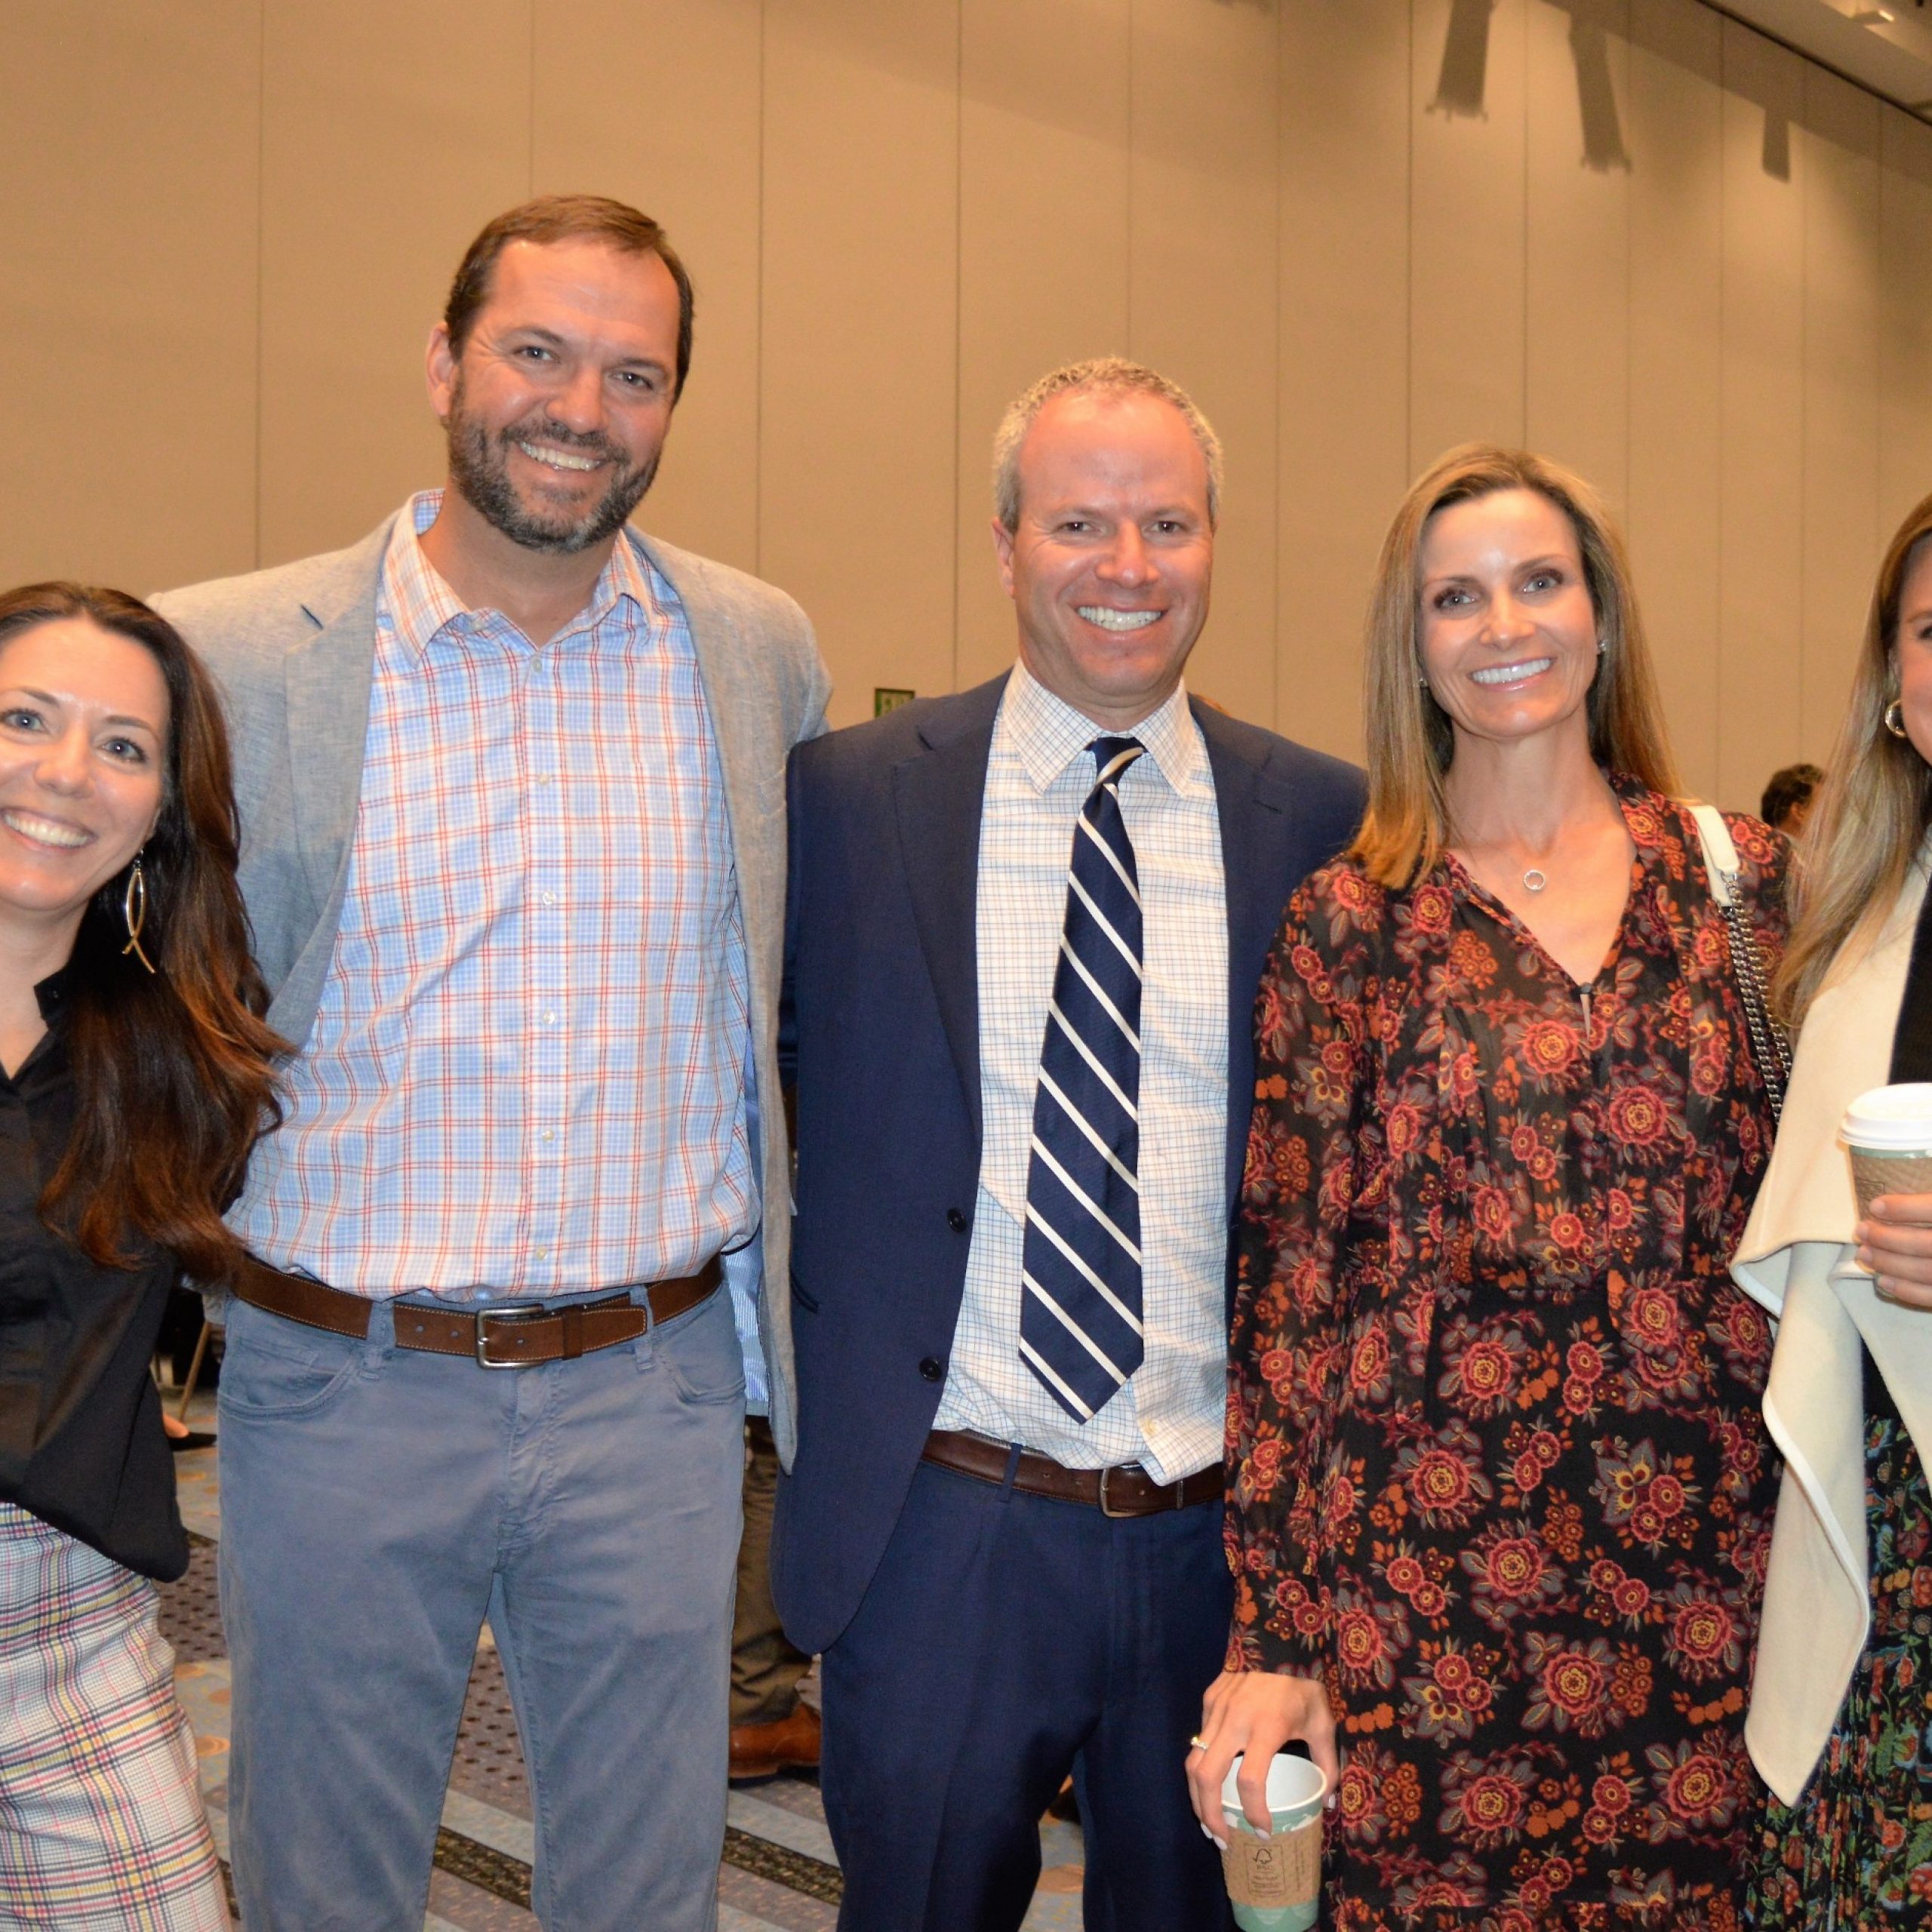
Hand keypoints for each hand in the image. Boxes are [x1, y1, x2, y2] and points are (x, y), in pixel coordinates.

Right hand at [1186, 1667, 1337, 1844]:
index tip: (1264, 1831)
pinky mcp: (1209, 1699)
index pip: (1251, 1781)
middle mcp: (1236, 1719)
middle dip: (1209, 1815)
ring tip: (1208, 1818)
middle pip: (1207, 1777)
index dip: (1254, 1813)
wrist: (1279, 1638)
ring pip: (1193, 1760)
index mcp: (1267, 1727)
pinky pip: (1200, 1738)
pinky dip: (1202, 1765)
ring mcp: (1217, 1708)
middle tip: (1221, 1838)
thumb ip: (1327, 1765)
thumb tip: (1326, 1803)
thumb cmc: (1304, 1685)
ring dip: (1197, 1796)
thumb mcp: (1323, 1724)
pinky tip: (1213, 1778)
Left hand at [1857, 1193, 1931, 1308]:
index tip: (1875, 1205)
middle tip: (1861, 1230)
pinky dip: (1907, 1291)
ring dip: (1890, 1264)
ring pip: (1928, 1272)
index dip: (1905, 1208)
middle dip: (1888, 1238)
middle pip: (1927, 1243)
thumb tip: (1907, 1174)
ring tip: (1865, 1253)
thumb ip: (1929, 1200)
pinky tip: (1884, 1281)